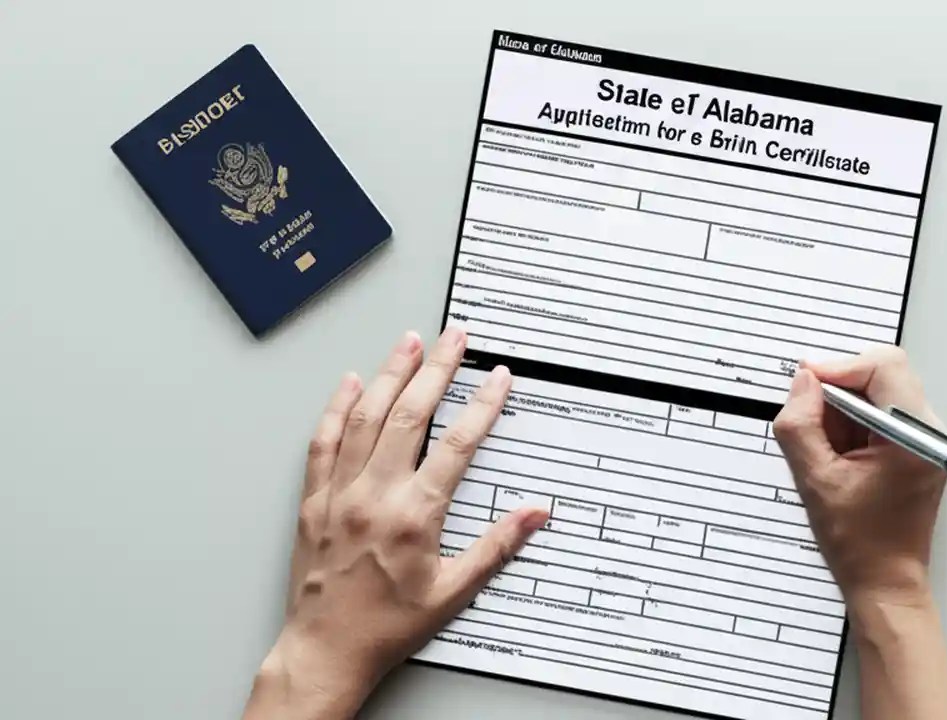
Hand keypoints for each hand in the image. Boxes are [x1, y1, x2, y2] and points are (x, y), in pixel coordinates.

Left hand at [244, 329, 548, 719]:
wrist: (325, 650)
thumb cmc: (387, 627)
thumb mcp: (453, 592)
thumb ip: (496, 546)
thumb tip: (535, 514)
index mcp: (415, 515)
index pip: (457, 444)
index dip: (482, 405)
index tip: (497, 378)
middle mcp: (375, 495)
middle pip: (410, 414)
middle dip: (437, 369)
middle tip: (454, 337)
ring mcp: (340, 493)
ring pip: (366, 417)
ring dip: (390, 374)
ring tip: (409, 343)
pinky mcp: (314, 500)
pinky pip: (324, 441)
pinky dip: (338, 408)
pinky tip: (350, 383)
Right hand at [772, 348, 946, 610]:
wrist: (886, 582)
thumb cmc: (859, 544)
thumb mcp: (814, 481)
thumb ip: (800, 425)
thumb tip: (803, 382)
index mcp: (915, 438)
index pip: (882, 367)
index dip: (839, 368)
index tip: (808, 385)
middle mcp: (930, 433)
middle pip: (883, 374)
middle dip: (839, 391)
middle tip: (815, 424)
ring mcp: (926, 440)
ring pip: (879, 392)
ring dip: (845, 411)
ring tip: (831, 452)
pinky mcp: (916, 447)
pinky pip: (882, 414)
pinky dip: (854, 424)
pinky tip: (842, 458)